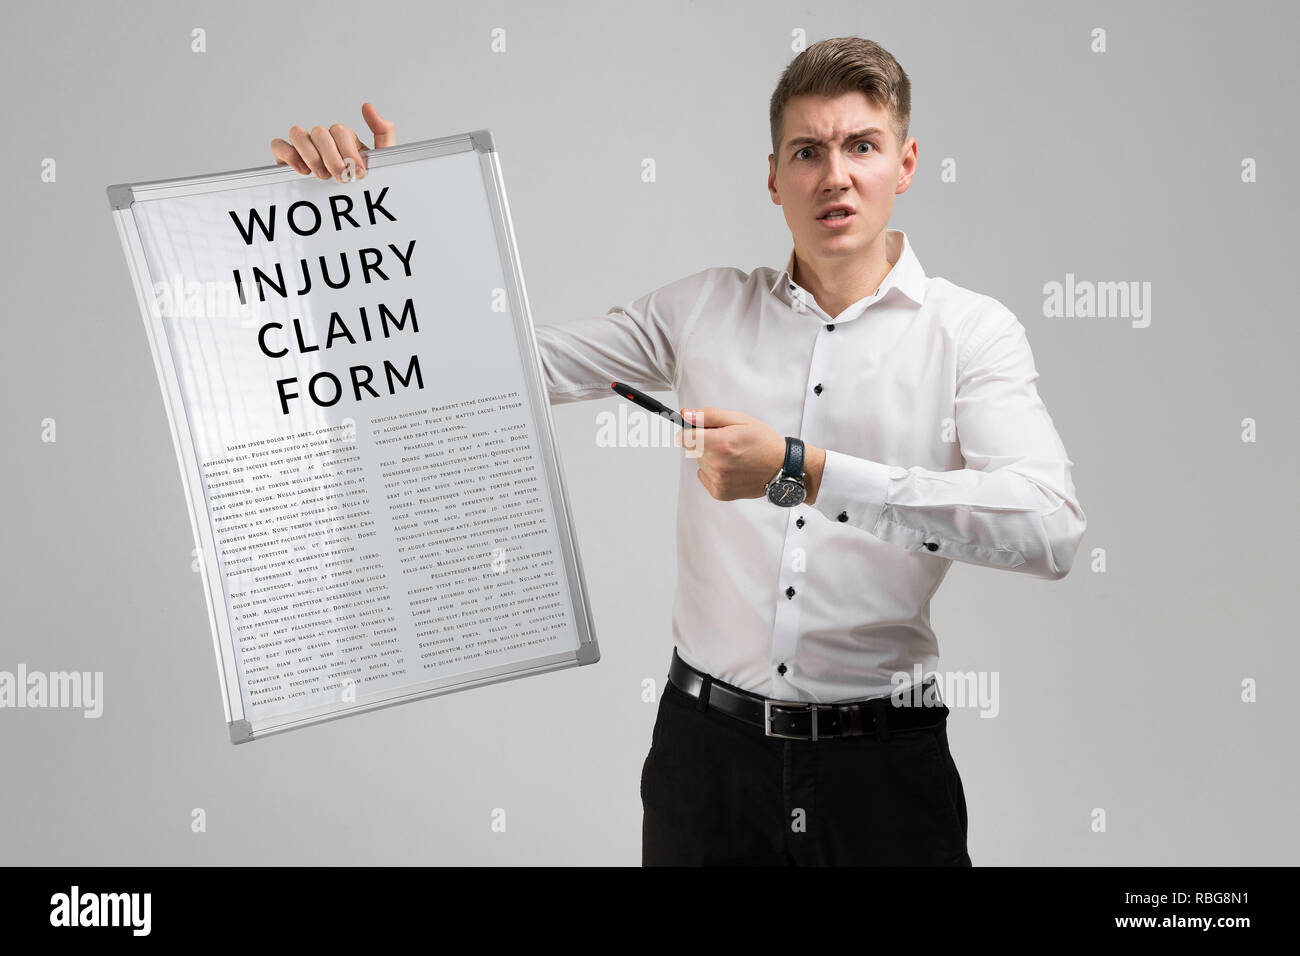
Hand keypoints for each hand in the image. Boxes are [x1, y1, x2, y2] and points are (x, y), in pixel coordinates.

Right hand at [269, 102, 395, 182]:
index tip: (359, 172)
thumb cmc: (365, 184)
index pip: (339, 130)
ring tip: (322, 175)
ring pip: (298, 133)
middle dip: (332, 158)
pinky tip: (303, 171)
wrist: (353, 209)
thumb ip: (383, 132)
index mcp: (344, 140)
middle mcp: (323, 141)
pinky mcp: (287, 159)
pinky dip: (288, 154)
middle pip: (320, 132)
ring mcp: (304, 148)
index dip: (348, 151)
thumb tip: (367, 106)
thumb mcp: (382, 160)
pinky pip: (278, 145)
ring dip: (311, 155)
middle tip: (341, 178)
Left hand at [672, 407, 786, 500]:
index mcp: (720, 443)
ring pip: (699, 463)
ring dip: (710, 458)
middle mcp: (717, 464)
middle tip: (726, 442)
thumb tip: (686, 414)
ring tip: (733, 456)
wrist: (782, 467)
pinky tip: (731, 468)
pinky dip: (714, 471)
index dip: (690, 431)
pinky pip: (704, 476)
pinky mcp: (719, 492)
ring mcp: (718, 480)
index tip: (699, 431)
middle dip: (704, 443)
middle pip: (692, 450)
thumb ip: (709, 416)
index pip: (683, 437)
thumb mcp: (739, 419)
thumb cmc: (764, 442)